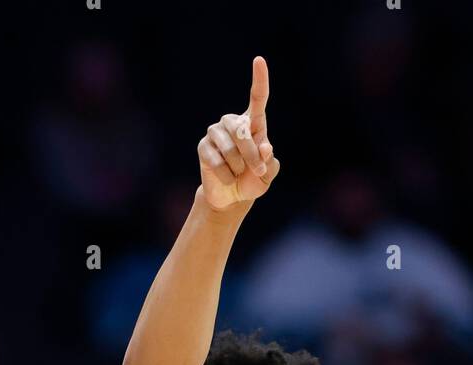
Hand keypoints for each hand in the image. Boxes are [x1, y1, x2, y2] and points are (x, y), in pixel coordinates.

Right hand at [197, 55, 279, 210]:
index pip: (257, 98)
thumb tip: (265, 146)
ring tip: (238, 174)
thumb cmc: (252, 181)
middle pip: (242, 131)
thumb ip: (269, 161)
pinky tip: (227, 177)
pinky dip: (226, 174)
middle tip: (258, 171)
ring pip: (230, 148)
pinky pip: (216, 161)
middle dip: (252, 155)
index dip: (259, 79)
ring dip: (238, 167)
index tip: (259, 60)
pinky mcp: (203, 146)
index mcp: (252, 123)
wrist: (231, 196)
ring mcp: (215, 133)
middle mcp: (233, 123)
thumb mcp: (266, 174)